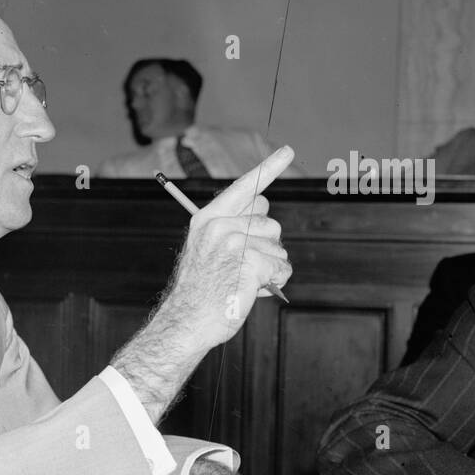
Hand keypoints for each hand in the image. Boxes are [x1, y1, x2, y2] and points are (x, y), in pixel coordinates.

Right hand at [109, 147, 293, 423]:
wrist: (185, 323)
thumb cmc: (200, 292)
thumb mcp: (209, 251)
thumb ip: (233, 228)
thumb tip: (265, 210)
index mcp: (208, 219)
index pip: (244, 188)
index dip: (268, 168)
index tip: (289, 150)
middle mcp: (219, 225)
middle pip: (270, 224)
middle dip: (266, 248)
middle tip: (241, 270)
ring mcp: (233, 242)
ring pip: (278, 247)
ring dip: (270, 268)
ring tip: (243, 283)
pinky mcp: (249, 261)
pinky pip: (281, 267)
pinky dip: (273, 283)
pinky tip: (251, 291)